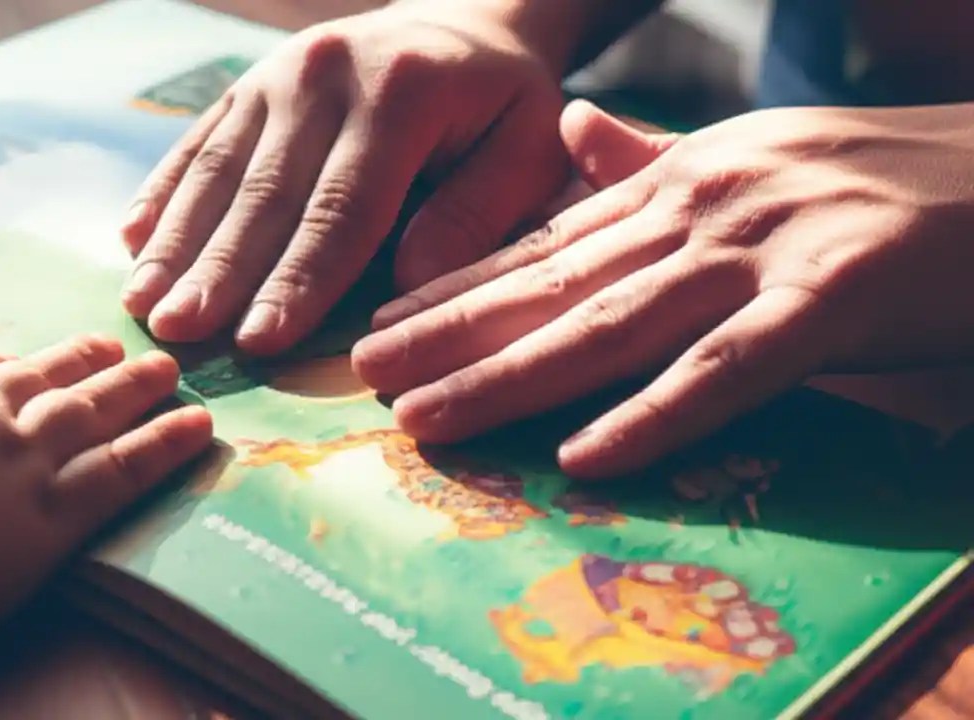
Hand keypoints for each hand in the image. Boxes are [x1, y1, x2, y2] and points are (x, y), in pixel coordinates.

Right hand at [121, 0, 567, 354]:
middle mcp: (324, 76)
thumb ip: (478, 212)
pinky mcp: (248, 83)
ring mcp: (276, 74)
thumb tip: (407, 284)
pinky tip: (130, 241)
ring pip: (218, 170)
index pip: (342, 207)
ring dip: (176, 241)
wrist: (467, 19)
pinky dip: (163, 192)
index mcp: (400, 95)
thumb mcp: (529, 148)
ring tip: (142, 304)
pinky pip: (197, 141)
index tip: (260, 340)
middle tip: (177, 333)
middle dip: (219, 271)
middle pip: (264, 193)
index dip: (299, 279)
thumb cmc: (503, 104)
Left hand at [353, 100, 973, 477]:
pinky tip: (585, 455)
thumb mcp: (755, 163)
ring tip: (428, 418)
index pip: (546, 243)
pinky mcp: (837, 298)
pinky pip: (731, 370)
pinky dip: (657, 414)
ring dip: (513, 376)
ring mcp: (766, 250)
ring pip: (614, 324)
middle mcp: (702, 208)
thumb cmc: (886, 183)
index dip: (457, 287)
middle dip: (451, 333)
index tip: (383, 326)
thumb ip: (656, 166)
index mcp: (680, 182)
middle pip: (554, 282)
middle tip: (364, 375)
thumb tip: (572, 134)